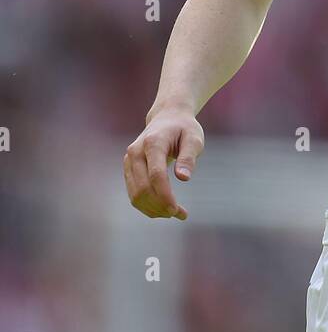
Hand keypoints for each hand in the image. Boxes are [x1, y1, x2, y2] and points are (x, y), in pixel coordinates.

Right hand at [123, 105, 204, 219]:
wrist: (167, 117)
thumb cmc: (184, 129)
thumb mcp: (194, 138)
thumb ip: (189, 157)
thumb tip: (183, 178)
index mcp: (153, 142)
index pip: (156, 175)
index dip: (165, 196)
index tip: (177, 210)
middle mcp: (135, 152)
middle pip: (143, 188)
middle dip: (160, 206)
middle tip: (180, 214)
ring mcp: (129, 160)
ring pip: (135, 194)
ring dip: (153, 209)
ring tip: (175, 213)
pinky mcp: (128, 168)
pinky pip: (133, 193)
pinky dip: (147, 205)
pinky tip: (164, 209)